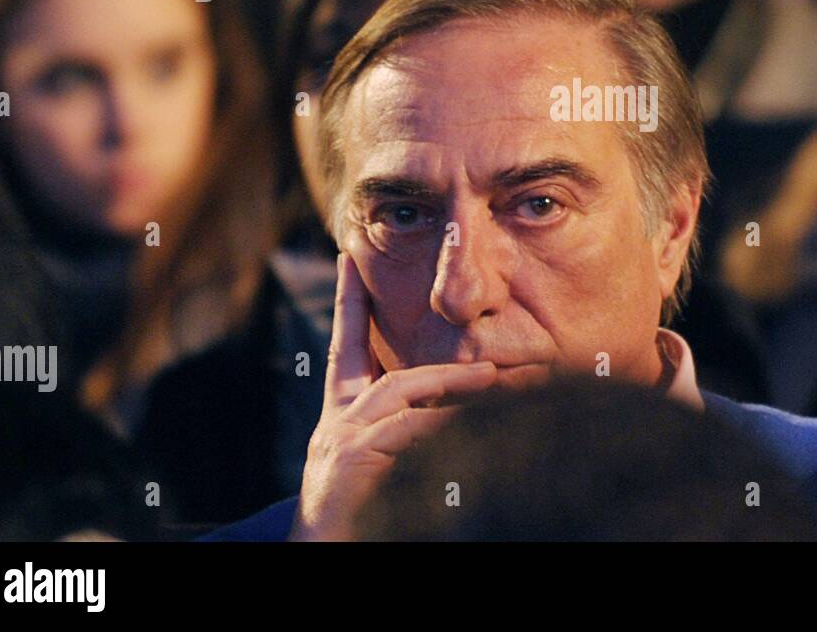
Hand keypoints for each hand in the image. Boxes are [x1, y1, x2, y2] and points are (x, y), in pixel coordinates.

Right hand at [290, 251, 497, 539]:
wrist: (318, 557)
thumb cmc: (353, 516)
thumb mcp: (380, 462)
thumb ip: (408, 429)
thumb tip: (456, 410)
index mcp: (341, 416)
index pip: (345, 346)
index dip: (349, 303)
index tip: (348, 259)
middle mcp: (336, 421)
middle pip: (373, 358)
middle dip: (409, 333)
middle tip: (468, 335)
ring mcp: (339, 440)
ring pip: (400, 391)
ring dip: (451, 381)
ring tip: (497, 378)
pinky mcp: (351, 462)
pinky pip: (404, 430)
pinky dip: (440, 420)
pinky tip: (471, 417)